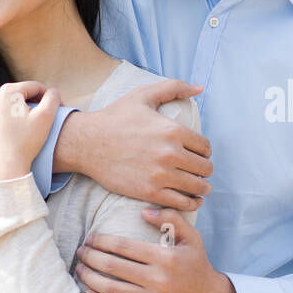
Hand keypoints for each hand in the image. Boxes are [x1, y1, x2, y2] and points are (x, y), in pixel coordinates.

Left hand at [0, 81, 60, 182]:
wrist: (4, 167)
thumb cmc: (26, 142)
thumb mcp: (47, 117)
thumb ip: (53, 97)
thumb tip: (52, 91)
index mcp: (10, 91)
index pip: (34, 87)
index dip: (47, 97)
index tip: (53, 109)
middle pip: (17, 92)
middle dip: (29, 101)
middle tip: (38, 116)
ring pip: (1, 99)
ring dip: (12, 105)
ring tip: (20, 119)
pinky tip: (1, 117)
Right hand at [55, 80, 211, 209]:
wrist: (86, 143)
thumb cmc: (115, 117)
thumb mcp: (143, 95)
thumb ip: (173, 88)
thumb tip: (199, 87)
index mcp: (172, 130)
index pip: (205, 147)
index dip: (205, 151)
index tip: (198, 154)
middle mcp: (170, 153)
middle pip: (205, 168)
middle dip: (204, 169)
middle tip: (198, 171)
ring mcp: (160, 175)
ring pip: (198, 187)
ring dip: (202, 188)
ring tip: (199, 187)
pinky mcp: (150, 192)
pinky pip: (182, 203)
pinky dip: (191, 204)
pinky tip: (191, 200)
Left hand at [74, 208, 238, 292]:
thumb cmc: (197, 266)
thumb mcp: (191, 238)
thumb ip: (171, 219)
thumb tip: (143, 210)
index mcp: (166, 258)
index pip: (124, 247)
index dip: (102, 241)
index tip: (91, 238)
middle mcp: (159, 280)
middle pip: (113, 266)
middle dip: (91, 257)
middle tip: (81, 251)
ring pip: (111, 289)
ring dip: (90, 278)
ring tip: (80, 269)